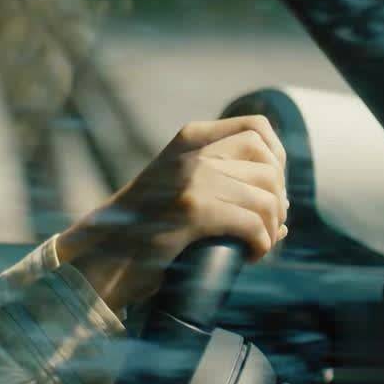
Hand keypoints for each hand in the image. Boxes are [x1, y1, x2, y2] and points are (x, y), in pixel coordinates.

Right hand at [55, 115, 288, 308]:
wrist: (100, 253)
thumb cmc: (141, 229)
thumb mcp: (176, 186)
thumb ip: (219, 183)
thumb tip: (284, 207)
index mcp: (189, 139)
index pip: (257, 128)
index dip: (278, 159)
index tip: (273, 189)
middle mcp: (191, 153)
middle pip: (268, 166)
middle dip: (278, 199)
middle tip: (268, 225)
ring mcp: (191, 180)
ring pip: (265, 197)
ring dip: (271, 227)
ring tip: (258, 244)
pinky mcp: (192, 212)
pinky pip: (252, 224)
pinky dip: (260, 244)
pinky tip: (250, 255)